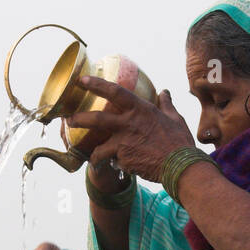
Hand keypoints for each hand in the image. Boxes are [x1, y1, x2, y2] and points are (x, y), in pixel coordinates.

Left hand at [71, 76, 196, 182]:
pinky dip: (117, 166)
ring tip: (89, 157)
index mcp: (140, 109)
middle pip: (97, 119)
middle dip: (80, 119)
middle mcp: (128, 124)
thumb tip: (164, 92)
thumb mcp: (175, 118)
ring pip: (100, 148)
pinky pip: (116, 163)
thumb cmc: (180, 141)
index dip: (96, 84)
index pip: (114, 92)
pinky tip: (120, 169)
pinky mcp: (125, 161)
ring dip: (92, 153)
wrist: (180, 167)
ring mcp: (124, 143)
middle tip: (69, 120)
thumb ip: (166, 104)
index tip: (83, 80)